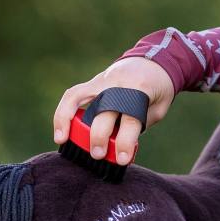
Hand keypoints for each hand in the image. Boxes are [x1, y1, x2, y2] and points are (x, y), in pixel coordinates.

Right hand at [52, 56, 175, 163]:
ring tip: (62, 140)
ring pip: (78, 96)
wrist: (155, 60)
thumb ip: (140, 125)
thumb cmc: (158, 89)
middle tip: (97, 155)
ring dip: (67, 119)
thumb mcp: (158, 108)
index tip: (121, 160)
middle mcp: (118, 83)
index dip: (125, 141)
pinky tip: (61, 130)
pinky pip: (73, 95)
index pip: (129, 118)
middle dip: (98, 135)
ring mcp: (103, 80)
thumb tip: (118, 147)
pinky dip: (63, 111)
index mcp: (140, 89)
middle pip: (102, 110)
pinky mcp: (93, 82)